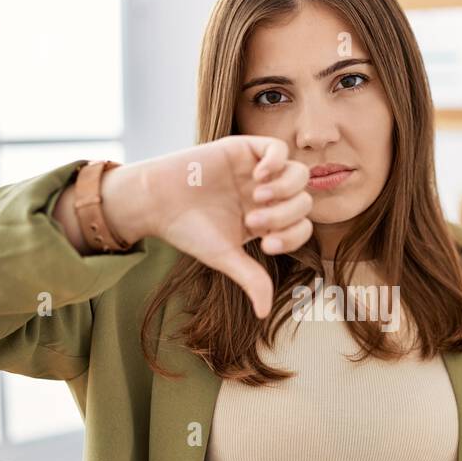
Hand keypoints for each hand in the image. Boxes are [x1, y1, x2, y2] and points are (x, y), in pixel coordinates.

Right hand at [103, 135, 312, 317]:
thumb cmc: (188, 230)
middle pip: (304, 202)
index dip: (293, 237)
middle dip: (283, 215)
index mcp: (267, 220)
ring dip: (285, 190)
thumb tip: (266, 312)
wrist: (157, 202)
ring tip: (258, 196)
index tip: (266, 245)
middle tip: (253, 221)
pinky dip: (276, 161)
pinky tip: (259, 175)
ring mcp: (257, 171)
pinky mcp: (244, 149)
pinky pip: (278, 148)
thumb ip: (250, 278)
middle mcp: (267, 195)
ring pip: (299, 174)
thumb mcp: (224, 256)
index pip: (301, 227)